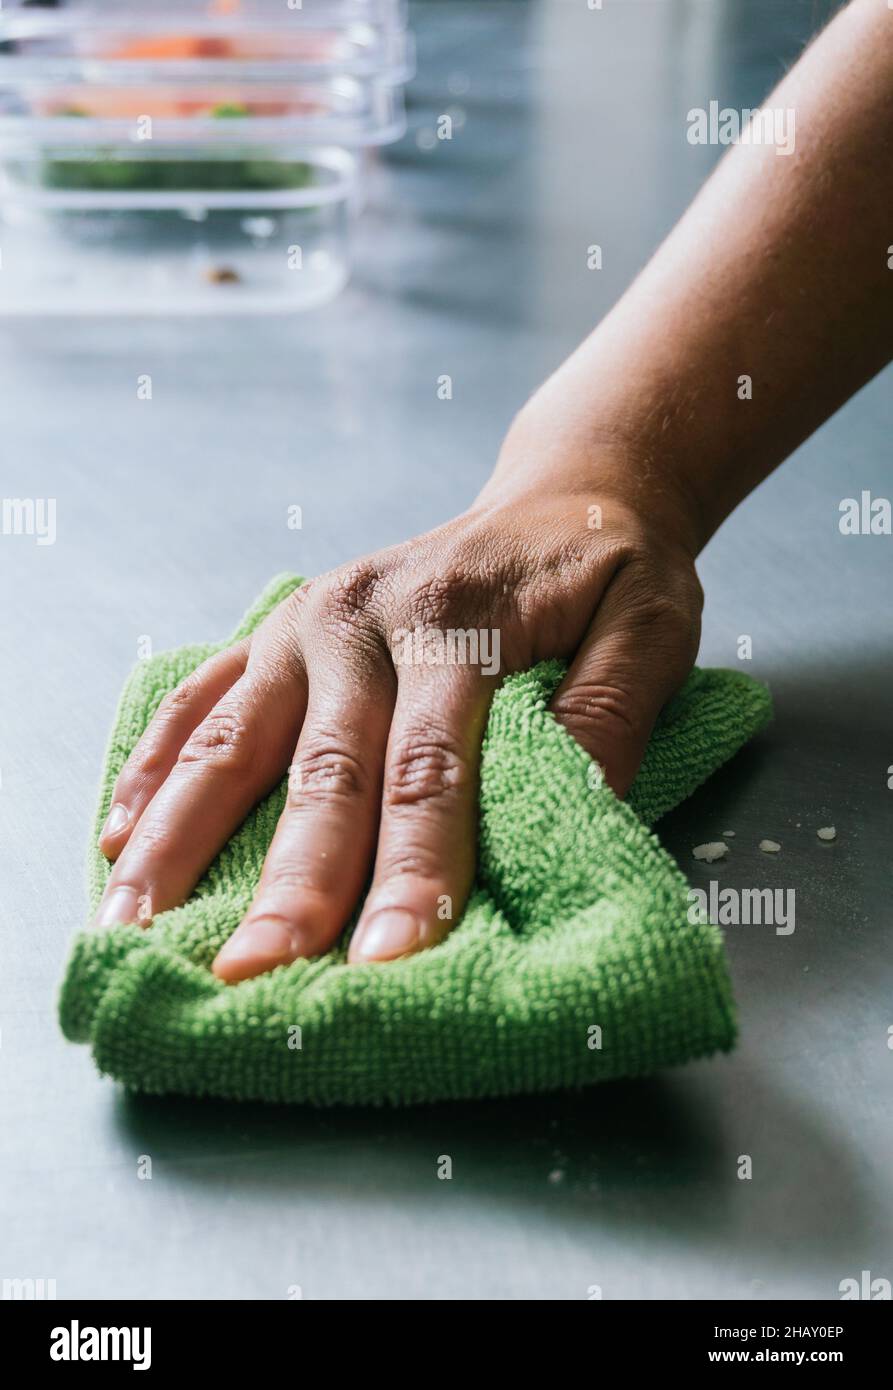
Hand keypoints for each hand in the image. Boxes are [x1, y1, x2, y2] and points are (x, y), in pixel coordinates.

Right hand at [94, 469, 701, 980]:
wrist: (563, 496)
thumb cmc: (609, 570)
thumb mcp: (653, 625)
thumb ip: (614, 712)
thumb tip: (578, 814)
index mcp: (458, 621)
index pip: (432, 768)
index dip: (414, 870)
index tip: (393, 959)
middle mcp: (364, 620)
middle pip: (324, 771)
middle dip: (290, 882)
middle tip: (254, 973)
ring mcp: (306, 624)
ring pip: (232, 739)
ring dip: (181, 836)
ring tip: (135, 923)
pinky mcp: (277, 631)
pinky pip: (200, 700)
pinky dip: (156, 768)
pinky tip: (122, 835)